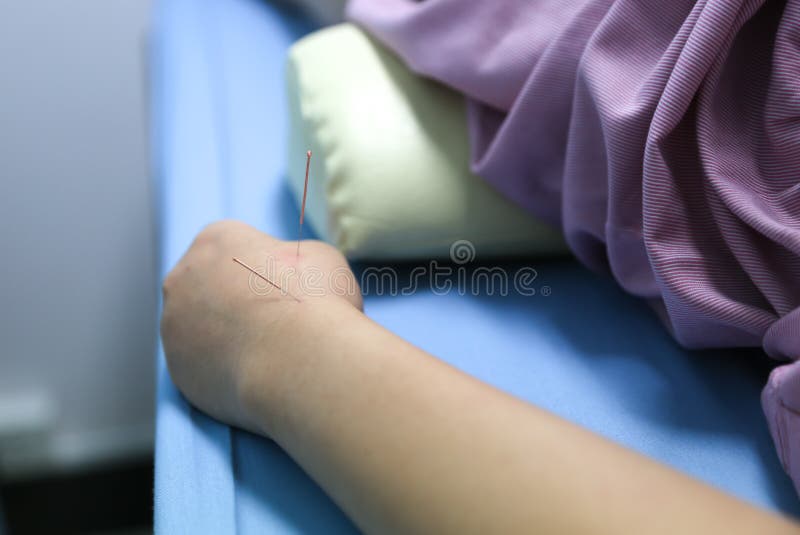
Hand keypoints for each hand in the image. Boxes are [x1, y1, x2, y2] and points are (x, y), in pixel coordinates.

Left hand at [160, 220, 361, 433]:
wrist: (298, 359)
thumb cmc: (314, 300)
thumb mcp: (321, 257)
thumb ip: (295, 258)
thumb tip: (293, 274)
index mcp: (216, 239)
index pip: (235, 249)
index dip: (264, 269)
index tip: (284, 289)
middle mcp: (182, 276)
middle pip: (209, 286)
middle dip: (235, 301)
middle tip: (273, 323)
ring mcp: (173, 324)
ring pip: (198, 329)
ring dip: (224, 337)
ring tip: (265, 353)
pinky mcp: (176, 366)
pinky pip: (200, 366)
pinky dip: (221, 370)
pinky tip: (252, 375)